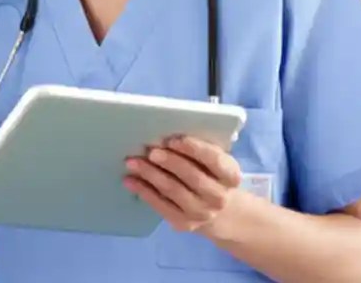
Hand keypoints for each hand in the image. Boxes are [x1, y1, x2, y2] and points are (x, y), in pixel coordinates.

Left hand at [124, 136, 241, 232]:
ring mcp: (201, 212)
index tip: (173, 140)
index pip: (215, 160)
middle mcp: (219, 196)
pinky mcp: (184, 223)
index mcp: (230, 175)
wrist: (221, 213)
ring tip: (132, 162)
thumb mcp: (215, 163)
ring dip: (150, 174)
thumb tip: (165, 137)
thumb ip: (198, 150)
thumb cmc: (211, 176)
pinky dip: (143, 191)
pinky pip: (161, 205)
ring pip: (173, 190)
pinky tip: (130, 180)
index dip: (195, 149)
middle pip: (192, 176)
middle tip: (150, 151)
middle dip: (169, 162)